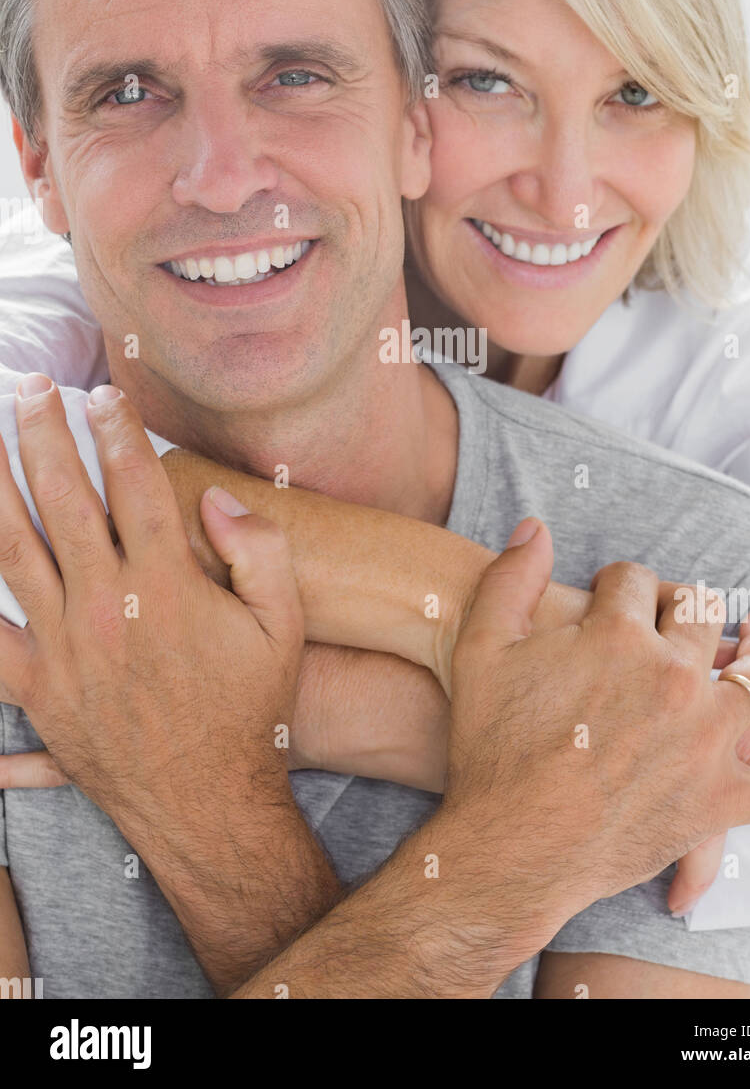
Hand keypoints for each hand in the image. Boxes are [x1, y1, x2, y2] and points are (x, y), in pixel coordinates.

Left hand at [0, 375, 304, 845]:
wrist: (206, 801)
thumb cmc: (248, 708)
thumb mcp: (283, 626)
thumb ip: (259, 553)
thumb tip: (217, 501)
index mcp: (167, 588)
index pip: (136, 487)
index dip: (120, 432)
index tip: (106, 394)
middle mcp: (108, 609)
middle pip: (64, 501)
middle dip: (45, 435)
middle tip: (33, 388)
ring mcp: (65, 648)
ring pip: (13, 551)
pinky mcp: (37, 688)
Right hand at [434, 517, 749, 958]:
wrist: (509, 844)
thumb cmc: (492, 748)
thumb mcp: (484, 646)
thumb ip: (510, 577)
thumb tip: (536, 528)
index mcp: (617, 633)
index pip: (632, 580)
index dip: (620, 583)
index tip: (612, 593)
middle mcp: (673, 675)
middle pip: (700, 613)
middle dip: (691, 603)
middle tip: (688, 608)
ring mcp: (704, 737)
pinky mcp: (719, 799)